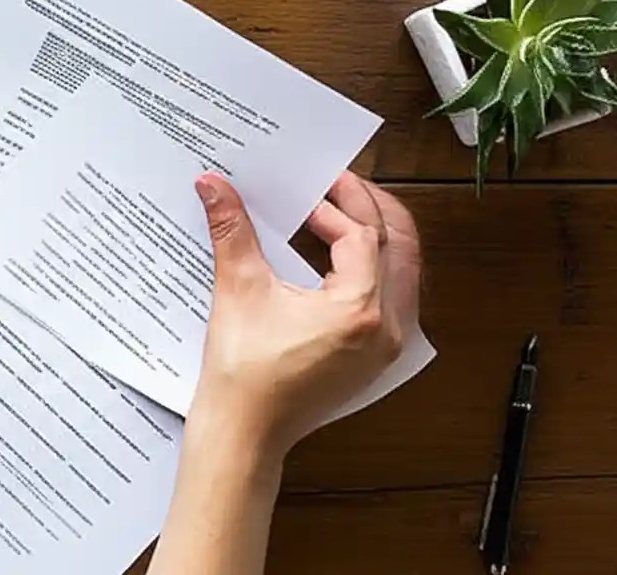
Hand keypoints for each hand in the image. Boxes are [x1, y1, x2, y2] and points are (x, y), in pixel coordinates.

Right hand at [190, 170, 418, 458]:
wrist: (243, 432)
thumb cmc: (243, 373)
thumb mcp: (238, 290)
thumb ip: (232, 229)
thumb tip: (213, 184)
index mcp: (359, 309)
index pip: (361, 235)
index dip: (334, 206)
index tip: (306, 189)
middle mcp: (386, 327)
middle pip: (399, 246)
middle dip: (370, 208)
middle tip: (338, 183)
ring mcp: (386, 346)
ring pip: (403, 272)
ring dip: (377, 236)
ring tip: (341, 212)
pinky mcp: (375, 358)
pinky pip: (393, 298)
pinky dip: (374, 268)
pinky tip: (338, 257)